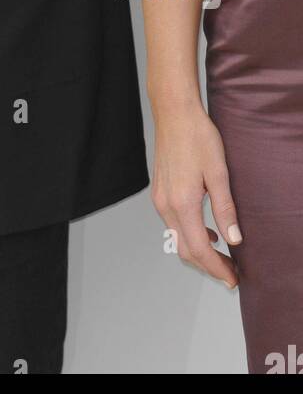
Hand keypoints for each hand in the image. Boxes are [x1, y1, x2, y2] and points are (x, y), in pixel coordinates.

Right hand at [151, 98, 241, 288]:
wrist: (174, 114)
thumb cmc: (197, 137)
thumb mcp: (219, 173)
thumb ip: (225, 209)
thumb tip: (234, 240)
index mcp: (182, 202)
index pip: (199, 249)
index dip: (217, 268)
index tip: (233, 279)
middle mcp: (166, 205)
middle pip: (185, 250)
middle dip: (208, 265)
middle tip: (231, 272)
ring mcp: (159, 199)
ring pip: (177, 238)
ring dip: (198, 251)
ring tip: (222, 255)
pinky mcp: (159, 192)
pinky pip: (172, 224)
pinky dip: (189, 235)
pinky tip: (206, 231)